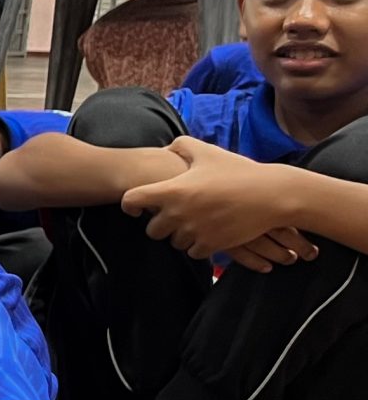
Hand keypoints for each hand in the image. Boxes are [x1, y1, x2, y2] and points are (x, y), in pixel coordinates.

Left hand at [121, 138, 311, 263]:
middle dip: (160, 225)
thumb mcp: (209, 153)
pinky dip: (197, 245)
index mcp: (173, 190)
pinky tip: (206, 233)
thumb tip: (167, 147)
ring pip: (174, 243)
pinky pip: (193, 252)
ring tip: (194, 224)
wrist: (271, 195)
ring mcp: (194, 231)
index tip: (135, 209)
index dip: (129, 205)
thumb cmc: (238, 172)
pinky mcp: (211, 245)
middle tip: (172, 218)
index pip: (132, 200)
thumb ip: (183, 146)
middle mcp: (179, 213)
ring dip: (180, 236)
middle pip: (152, 230)